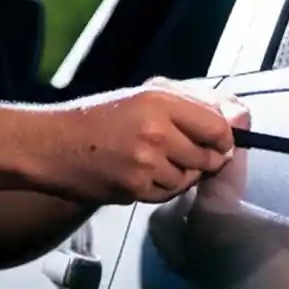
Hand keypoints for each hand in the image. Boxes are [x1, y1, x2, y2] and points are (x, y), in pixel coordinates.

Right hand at [39, 83, 233, 203]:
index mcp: (159, 100)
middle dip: (204, 160)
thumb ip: (189, 102)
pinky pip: (167, 194)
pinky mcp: (135, 188)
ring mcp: (146, 162)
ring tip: (154, 162)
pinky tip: (141, 175)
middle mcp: (156, 130)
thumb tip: (236, 116)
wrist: (53, 145)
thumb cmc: (97, 117)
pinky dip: (161, 188)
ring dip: (180, 175)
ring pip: (189, 178)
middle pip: (208, 156)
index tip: (219, 142)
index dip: (223, 138)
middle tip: (184, 154)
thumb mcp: (142, 95)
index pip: (218, 126)